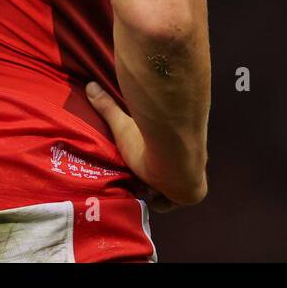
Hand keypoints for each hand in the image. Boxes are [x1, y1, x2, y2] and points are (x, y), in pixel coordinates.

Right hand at [85, 81, 182, 211]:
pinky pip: (176, 202)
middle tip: (135, 180)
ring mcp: (193, 177)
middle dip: (151, 180)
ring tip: (140, 187)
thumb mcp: (124, 126)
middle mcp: (186, 160)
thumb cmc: (150, 137)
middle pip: (167, 175)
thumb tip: (91, 85)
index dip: (149, 167)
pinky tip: (150, 195)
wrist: (174, 153)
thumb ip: (109, 108)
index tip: (136, 170)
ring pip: (172, 190)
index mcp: (172, 146)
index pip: (163, 159)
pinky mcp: (195, 193)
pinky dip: (163, 202)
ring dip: (157, 192)